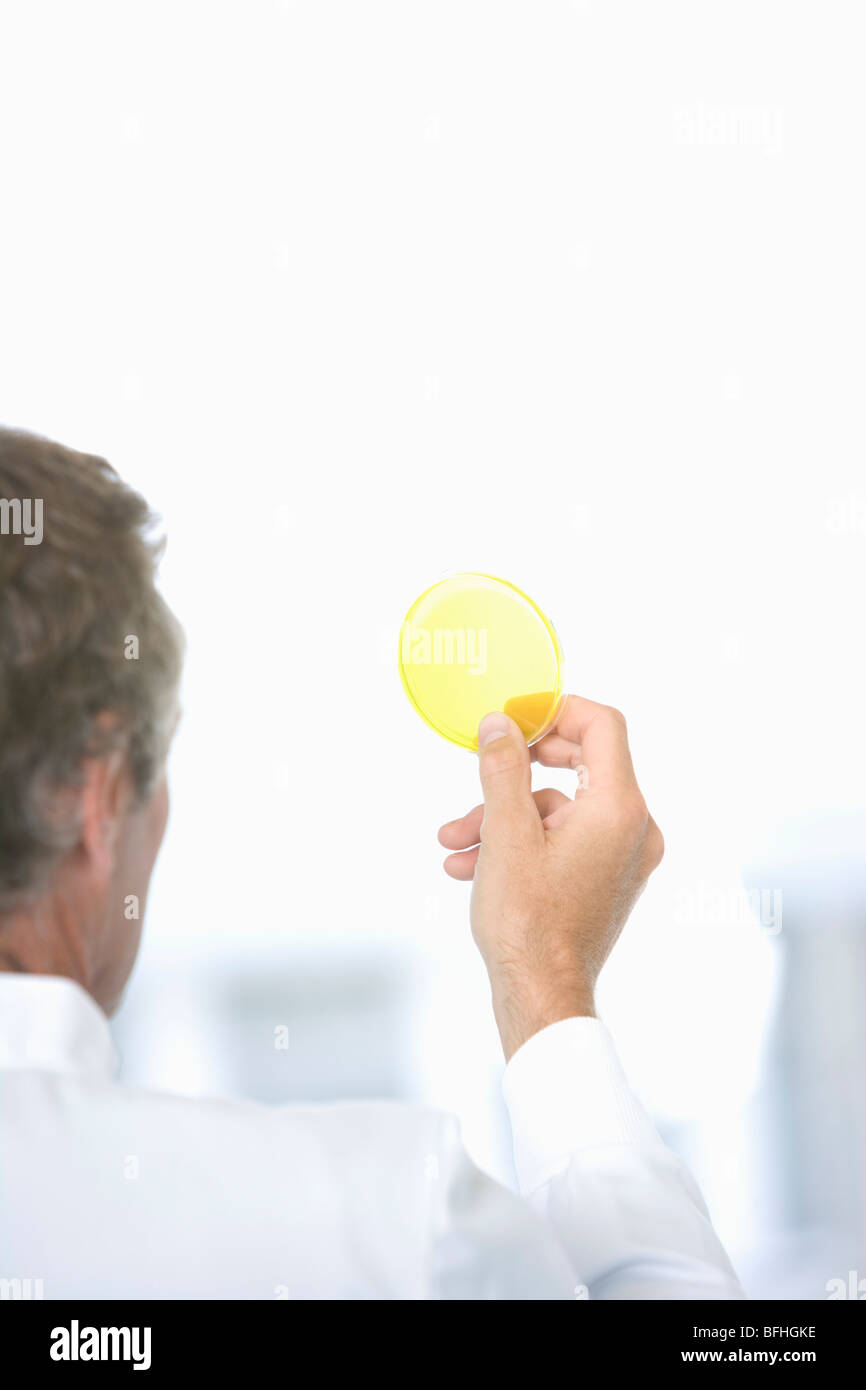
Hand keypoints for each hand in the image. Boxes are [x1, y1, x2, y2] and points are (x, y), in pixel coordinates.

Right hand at [438, 695, 663, 1059]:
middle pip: (581, 764)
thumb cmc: (530, 927)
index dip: (556, 711)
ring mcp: (622, 857)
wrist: (541, 997)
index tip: (517, 716)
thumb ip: (504, 768)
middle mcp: (634, 829)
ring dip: (505, 815)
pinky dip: (521, 842)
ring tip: (457, 839)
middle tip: (485, 764)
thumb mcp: (506, 834)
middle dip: (518, 770)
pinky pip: (564, 839)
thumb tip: (500, 726)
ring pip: (561, 809)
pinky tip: (472, 863)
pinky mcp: (605, 879)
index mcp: (620, 809)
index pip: (602, 726)